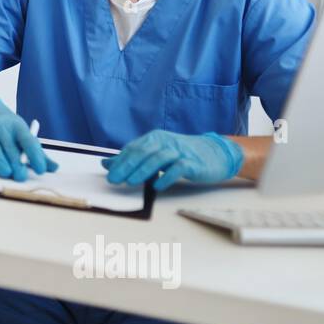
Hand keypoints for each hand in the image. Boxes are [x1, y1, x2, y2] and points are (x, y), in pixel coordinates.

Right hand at [0, 91, 54, 181]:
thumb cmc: (4, 125)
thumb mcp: (21, 132)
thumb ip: (36, 151)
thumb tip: (54, 168)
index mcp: (17, 125)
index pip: (28, 140)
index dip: (35, 155)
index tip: (40, 169)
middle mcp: (0, 126)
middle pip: (10, 146)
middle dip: (16, 162)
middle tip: (21, 177)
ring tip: (5, 173)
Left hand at [102, 130, 243, 191]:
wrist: (216, 153)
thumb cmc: (182, 154)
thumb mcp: (156, 153)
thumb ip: (133, 158)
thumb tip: (107, 163)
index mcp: (155, 138)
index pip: (133, 148)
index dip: (120, 161)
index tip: (109, 173)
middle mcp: (166, 142)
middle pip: (143, 152)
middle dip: (126, 166)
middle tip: (114, 179)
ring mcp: (180, 151)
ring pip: (158, 158)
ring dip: (143, 171)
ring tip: (131, 182)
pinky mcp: (193, 163)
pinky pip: (178, 168)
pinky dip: (166, 177)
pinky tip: (157, 185)